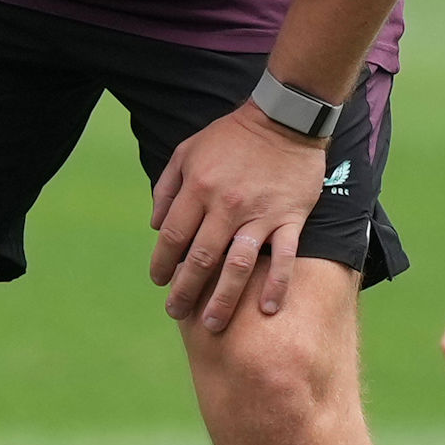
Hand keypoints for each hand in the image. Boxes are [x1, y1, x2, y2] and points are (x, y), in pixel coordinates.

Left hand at [149, 104, 327, 332]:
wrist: (283, 120)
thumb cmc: (231, 136)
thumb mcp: (186, 150)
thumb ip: (166, 187)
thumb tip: (155, 225)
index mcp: (198, 188)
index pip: (173, 237)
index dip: (162, 263)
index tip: (159, 281)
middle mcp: (225, 206)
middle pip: (200, 259)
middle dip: (184, 291)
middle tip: (176, 312)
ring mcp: (259, 215)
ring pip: (237, 266)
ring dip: (222, 299)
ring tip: (211, 324)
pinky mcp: (290, 219)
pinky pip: (283, 257)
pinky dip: (276, 285)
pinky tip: (267, 309)